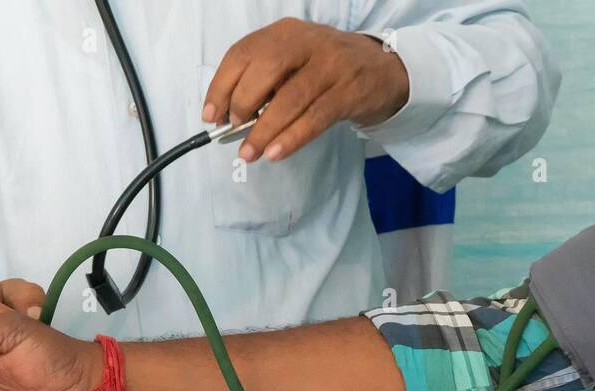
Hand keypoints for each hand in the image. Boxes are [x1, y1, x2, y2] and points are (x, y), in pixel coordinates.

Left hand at [203, 18, 407, 162]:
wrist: (384, 70)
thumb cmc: (327, 71)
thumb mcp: (294, 63)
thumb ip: (265, 81)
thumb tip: (229, 115)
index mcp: (286, 32)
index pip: (243, 52)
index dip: (222, 85)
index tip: (210, 115)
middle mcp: (308, 42)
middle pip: (266, 67)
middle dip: (243, 101)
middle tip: (234, 128)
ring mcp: (332, 65)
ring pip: (291, 97)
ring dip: (265, 129)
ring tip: (249, 153)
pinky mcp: (350, 91)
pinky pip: (316, 117)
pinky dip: (292, 137)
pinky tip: (275, 153)